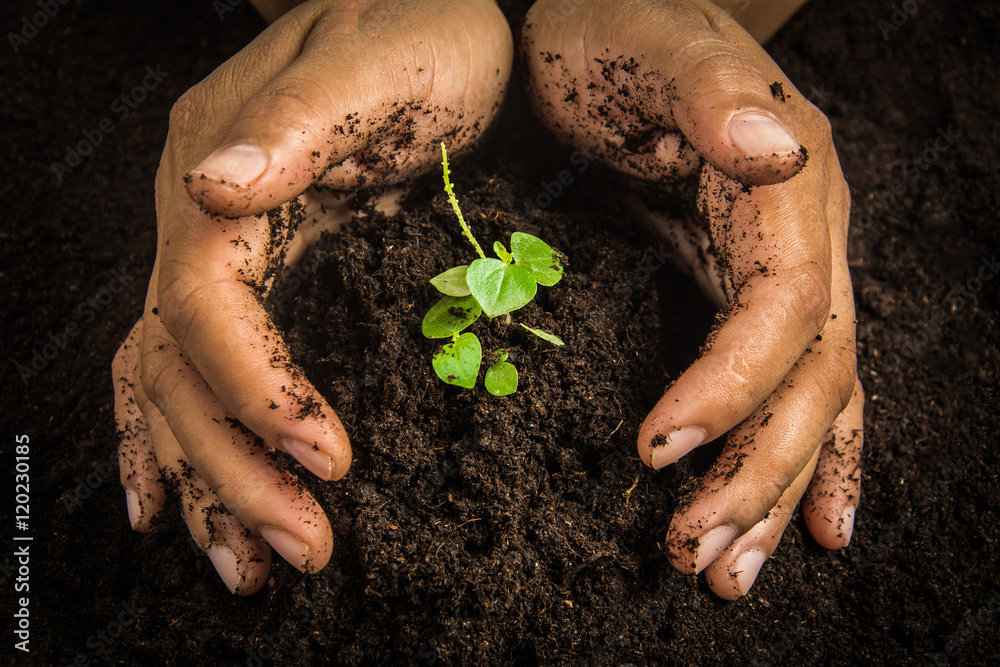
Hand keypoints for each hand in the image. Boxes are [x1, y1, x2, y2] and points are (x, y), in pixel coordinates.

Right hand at [113, 0, 511, 593]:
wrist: (431, 11)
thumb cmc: (423, 26)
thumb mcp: (375, 58)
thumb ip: (295, 122)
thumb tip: (211, 190)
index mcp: (217, 163)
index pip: (202, 299)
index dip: (252, 388)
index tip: (327, 459)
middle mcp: (199, 215)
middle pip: (179, 361)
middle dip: (233, 464)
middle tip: (301, 549)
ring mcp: (218, 244)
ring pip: (172, 379)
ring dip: (206, 478)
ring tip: (249, 566)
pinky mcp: (257, 268)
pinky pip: (190, 365)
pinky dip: (183, 440)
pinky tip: (186, 504)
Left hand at [522, 0, 862, 598]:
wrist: (602, 19)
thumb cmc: (611, 26)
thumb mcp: (649, 43)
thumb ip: (710, 93)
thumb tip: (776, 149)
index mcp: (790, 189)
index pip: (783, 314)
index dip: (731, 391)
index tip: (656, 452)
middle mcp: (806, 240)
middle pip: (809, 382)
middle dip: (758, 476)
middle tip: (696, 558)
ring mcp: (784, 271)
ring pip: (808, 403)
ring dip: (775, 495)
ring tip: (730, 572)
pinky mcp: (742, 290)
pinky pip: (792, 387)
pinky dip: (800, 461)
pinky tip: (804, 521)